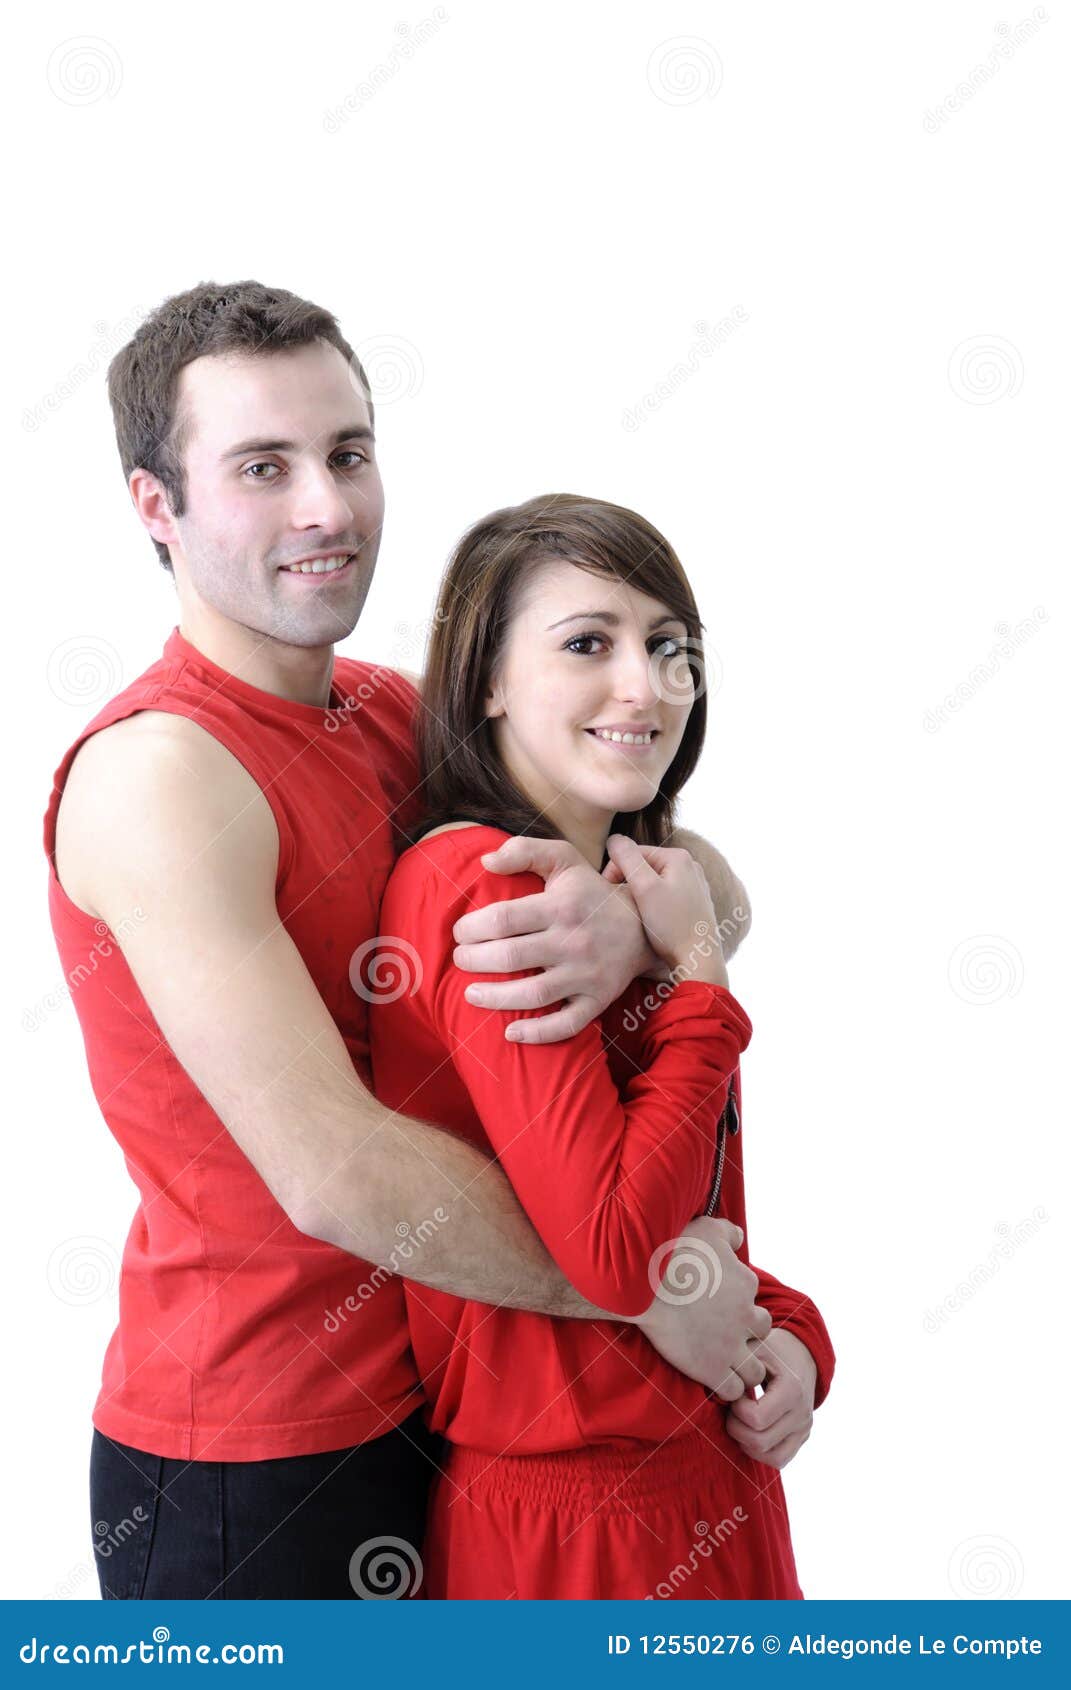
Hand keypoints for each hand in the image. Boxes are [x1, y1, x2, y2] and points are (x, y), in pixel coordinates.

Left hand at [451, 836, 661, 1042]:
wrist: (645, 926)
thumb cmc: (591, 892)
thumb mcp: (565, 859)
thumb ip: (524, 851)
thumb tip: (485, 861)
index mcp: (561, 906)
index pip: (504, 919)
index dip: (471, 927)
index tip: (460, 932)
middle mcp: (574, 941)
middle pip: (511, 956)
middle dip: (474, 960)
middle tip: (460, 959)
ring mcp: (587, 974)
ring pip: (533, 994)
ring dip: (494, 998)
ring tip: (471, 993)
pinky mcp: (598, 1000)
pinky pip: (566, 1024)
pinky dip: (537, 1034)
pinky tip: (511, 1033)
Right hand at [604, 835, 727, 985]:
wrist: (699, 960)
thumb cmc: (671, 926)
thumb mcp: (644, 888)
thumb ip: (626, 858)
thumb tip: (613, 839)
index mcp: (678, 856)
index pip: (632, 852)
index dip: (614, 871)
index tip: (608, 894)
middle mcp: (690, 866)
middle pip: (643, 867)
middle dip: (627, 883)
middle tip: (621, 906)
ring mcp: (694, 885)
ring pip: (653, 883)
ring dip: (638, 895)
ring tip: (635, 915)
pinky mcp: (694, 904)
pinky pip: (665, 896)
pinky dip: (653, 905)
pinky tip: (651, 922)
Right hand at [634, 1216, 772, 1401]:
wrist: (643, 1281)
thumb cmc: (672, 1249)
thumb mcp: (707, 1228)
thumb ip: (729, 1232)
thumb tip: (739, 1239)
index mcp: (745, 1283)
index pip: (752, 1298)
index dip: (737, 1303)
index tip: (716, 1305)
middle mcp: (745, 1316)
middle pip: (761, 1333)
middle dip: (747, 1335)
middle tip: (723, 1335)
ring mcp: (730, 1345)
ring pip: (756, 1370)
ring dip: (744, 1368)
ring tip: (724, 1365)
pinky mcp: (711, 1368)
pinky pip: (734, 1390)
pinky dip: (727, 1388)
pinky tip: (712, 1379)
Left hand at [724, 1327, 816, 1468]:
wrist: (800, 1355)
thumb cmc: (772, 1350)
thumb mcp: (755, 1346)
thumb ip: (737, 1362)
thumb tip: (715, 1384)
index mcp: (792, 1389)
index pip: (756, 1419)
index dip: (737, 1410)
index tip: (735, 1393)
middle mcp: (802, 1413)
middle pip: (760, 1441)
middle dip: (736, 1427)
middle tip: (733, 1408)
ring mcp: (804, 1429)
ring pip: (770, 1457)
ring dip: (746, 1442)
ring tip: (741, 1420)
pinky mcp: (801, 1439)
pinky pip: (779, 1460)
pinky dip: (760, 1452)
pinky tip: (751, 1431)